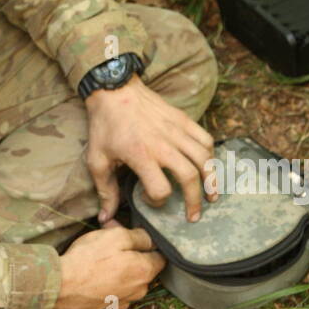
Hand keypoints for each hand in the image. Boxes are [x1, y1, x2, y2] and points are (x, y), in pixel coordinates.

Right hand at [52, 226, 165, 308]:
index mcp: (144, 271)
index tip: (131, 239)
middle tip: (110, 247)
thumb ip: (138, 236)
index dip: (146, 245)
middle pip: (142, 271)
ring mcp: (122, 305)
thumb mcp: (116, 236)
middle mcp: (138, 292)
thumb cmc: (88, 258)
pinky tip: (92, 280)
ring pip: (128, 286)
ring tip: (98, 264)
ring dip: (119, 275)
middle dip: (131, 258)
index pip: (160, 257)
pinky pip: (112, 297)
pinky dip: (107, 289)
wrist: (60, 287)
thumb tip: (150, 239)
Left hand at [85, 76, 214, 223]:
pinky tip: (207, 166)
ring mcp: (176, 130)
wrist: (114, 90)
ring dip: (211, 180)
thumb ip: (104, 190)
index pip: (160, 189)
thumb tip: (105, 219)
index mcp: (140, 155)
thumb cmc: (105, 126)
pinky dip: (211, 155)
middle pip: (189, 177)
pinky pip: (206, 139)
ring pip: (204, 159)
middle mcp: (162, 144)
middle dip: (194, 200)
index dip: (156, 201)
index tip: (150, 199)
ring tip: (211, 196)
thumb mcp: (97, 159)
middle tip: (193, 215)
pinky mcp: (183, 119)